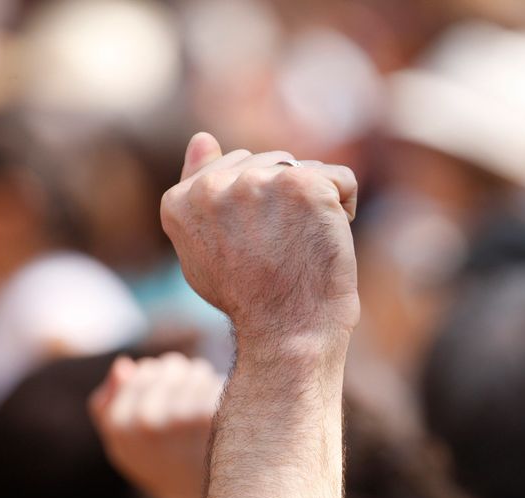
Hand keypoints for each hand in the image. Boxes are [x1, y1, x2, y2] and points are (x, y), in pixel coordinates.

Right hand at [89, 354, 223, 497]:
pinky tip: (223, 422)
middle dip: (183, 380)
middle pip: (171, 365)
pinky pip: (216, 383)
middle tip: (189, 412)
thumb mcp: (121, 444)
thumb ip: (108, 404)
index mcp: (119, 424)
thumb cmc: (159, 468)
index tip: (168, 408)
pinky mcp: (210, 417)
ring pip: (197, 371)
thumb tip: (124, 364)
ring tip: (203, 420)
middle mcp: (145, 420)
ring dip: (204, 388)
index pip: (144, 370)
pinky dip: (221, 397)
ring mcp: (179, 418)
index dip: (159, 382)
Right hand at [159, 133, 359, 346]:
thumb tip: (202, 138)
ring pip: (305, 170)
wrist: (287, 332)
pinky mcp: (302, 184)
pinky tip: (326, 242)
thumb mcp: (204, 249)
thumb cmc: (248, 298)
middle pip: (269, 164)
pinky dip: (344, 211)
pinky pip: (342, 180)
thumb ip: (198, 193)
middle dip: (284, 201)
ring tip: (301, 247)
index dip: (256, 210)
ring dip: (313, 205)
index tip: (253, 249)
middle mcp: (213, 186)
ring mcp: (257, 182)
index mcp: (181, 200)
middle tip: (279, 252)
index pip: (234, 170)